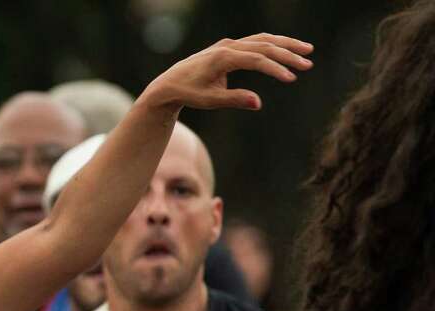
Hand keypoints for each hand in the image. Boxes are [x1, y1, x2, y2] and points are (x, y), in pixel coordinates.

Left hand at [144, 33, 313, 112]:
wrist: (169, 84)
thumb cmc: (188, 93)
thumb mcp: (209, 100)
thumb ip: (234, 99)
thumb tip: (258, 103)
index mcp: (222, 58)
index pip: (257, 59)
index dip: (276, 69)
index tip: (291, 79)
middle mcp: (227, 46)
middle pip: (264, 45)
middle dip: (288, 54)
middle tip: (308, 65)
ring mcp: (228, 45)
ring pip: (263, 40)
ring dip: (285, 44)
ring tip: (307, 51)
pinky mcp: (229, 47)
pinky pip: (256, 42)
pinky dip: (273, 45)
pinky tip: (287, 52)